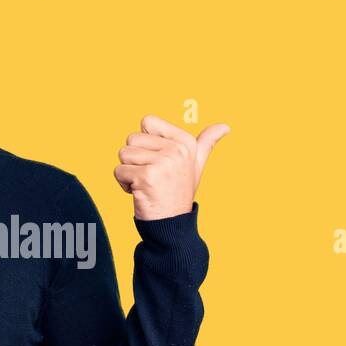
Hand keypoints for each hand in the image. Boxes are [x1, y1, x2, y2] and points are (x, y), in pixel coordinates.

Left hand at [113, 115, 229, 219]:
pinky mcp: (147, 177)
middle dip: (135, 159)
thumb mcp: (196, 165)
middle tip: (152, 176)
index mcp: (185, 141)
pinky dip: (124, 184)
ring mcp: (162, 163)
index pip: (147, 122)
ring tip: (146, 184)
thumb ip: (206, 143)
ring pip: (123, 154)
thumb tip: (226, 126)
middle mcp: (176, 150)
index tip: (158, 159)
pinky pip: (119, 171)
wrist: (173, 223)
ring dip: (129, 172)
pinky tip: (140, 193)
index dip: (146, 141)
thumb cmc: (179, 191)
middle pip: (132, 138)